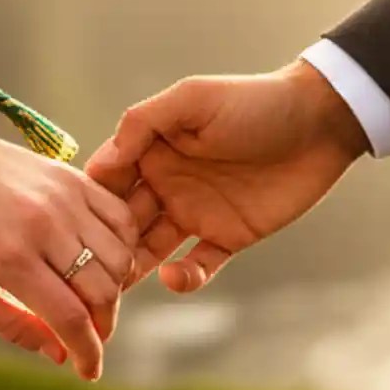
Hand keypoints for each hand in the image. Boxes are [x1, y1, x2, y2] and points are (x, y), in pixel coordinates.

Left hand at [0, 138, 136, 380]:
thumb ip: (12, 325)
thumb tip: (60, 355)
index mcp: (11, 259)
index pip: (70, 317)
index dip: (88, 352)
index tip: (89, 371)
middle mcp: (45, 227)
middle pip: (102, 291)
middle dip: (103, 326)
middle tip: (89, 335)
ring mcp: (65, 199)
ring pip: (119, 258)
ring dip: (115, 290)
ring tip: (95, 298)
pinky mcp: (75, 178)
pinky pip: (122, 218)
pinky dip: (124, 247)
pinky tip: (106, 261)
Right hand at [85, 60, 367, 293]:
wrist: (321, 122)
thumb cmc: (255, 102)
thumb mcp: (193, 99)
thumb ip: (144, 121)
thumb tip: (101, 161)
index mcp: (151, 150)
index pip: (107, 182)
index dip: (88, 205)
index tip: (69, 227)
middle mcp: (166, 184)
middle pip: (122, 223)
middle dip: (101, 248)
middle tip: (83, 274)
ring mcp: (196, 213)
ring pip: (151, 250)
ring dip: (132, 270)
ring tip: (116, 290)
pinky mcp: (228, 237)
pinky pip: (198, 266)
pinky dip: (183, 277)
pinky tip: (173, 277)